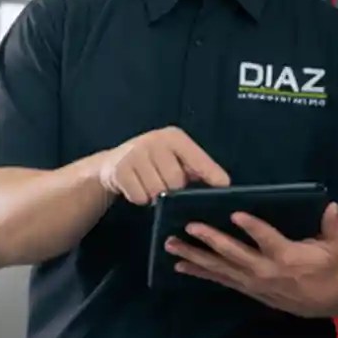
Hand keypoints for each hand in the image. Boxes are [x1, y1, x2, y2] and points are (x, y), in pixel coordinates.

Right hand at [95, 127, 229, 204]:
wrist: (113, 162)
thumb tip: (223, 184)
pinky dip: (140, 199)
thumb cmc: (155, 162)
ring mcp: (135, 153)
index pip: (197, 158)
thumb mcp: (176, 159)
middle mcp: (155, 140)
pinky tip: (137, 187)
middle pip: (176, 181)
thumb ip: (199, 169)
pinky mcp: (119, 170)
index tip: (223, 185)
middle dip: (173, 191)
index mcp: (174, 137)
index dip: (211, 173)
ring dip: (155, 197)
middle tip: (166, 188)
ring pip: (157, 191)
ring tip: (151, 187)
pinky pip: (139, 197)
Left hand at [166, 202, 337, 317]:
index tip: (235, 213)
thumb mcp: (335, 246)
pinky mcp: (244, 287)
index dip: (252, 227)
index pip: (267, 239)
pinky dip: (198, 273)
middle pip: (234, 253)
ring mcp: (251, 281)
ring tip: (172, 245)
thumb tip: (332, 205)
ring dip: (194, 256)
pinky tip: (179, 266)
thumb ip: (333, 226)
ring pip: (219, 267)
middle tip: (191, 226)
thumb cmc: (326, 266)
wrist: (321, 299)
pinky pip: (218, 279)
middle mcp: (264, 269)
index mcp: (286, 256)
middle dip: (211, 239)